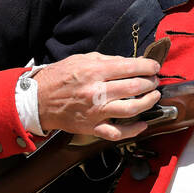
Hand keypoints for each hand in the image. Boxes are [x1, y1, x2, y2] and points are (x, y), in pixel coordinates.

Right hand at [34, 53, 161, 140]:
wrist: (38, 100)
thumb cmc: (60, 78)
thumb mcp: (82, 60)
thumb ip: (108, 60)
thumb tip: (131, 63)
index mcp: (94, 71)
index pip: (130, 67)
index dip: (148, 66)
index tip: (155, 67)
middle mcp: (97, 92)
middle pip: (135, 87)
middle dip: (151, 83)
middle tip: (154, 81)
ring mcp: (96, 112)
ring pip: (131, 109)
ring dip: (148, 102)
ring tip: (153, 97)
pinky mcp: (93, 127)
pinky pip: (118, 133)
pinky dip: (134, 130)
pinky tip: (143, 123)